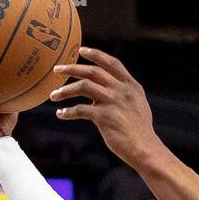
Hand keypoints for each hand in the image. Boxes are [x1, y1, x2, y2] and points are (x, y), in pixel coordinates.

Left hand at [50, 47, 164, 167]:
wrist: (145, 149)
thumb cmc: (140, 131)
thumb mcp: (138, 105)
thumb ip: (124, 93)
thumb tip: (108, 88)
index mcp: (130, 86)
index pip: (112, 63)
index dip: (96, 54)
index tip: (81, 50)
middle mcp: (121, 90)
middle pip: (92, 71)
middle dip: (72, 68)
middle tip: (57, 69)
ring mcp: (113, 102)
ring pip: (83, 86)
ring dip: (65, 90)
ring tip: (53, 95)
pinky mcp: (104, 117)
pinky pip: (80, 109)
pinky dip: (68, 112)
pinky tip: (61, 114)